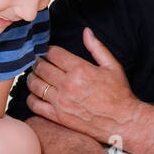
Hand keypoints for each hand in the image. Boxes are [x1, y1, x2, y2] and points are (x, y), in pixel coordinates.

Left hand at [25, 28, 141, 143]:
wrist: (122, 122)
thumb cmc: (119, 94)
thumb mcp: (112, 66)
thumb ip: (97, 47)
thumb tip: (86, 31)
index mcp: (80, 69)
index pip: (53, 53)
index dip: (48, 50)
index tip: (49, 52)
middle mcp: (68, 85)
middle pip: (41, 67)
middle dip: (39, 62)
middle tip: (40, 62)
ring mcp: (61, 102)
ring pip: (34, 84)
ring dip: (33, 77)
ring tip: (37, 76)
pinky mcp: (58, 116)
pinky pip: (34, 104)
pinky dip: (32, 97)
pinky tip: (37, 94)